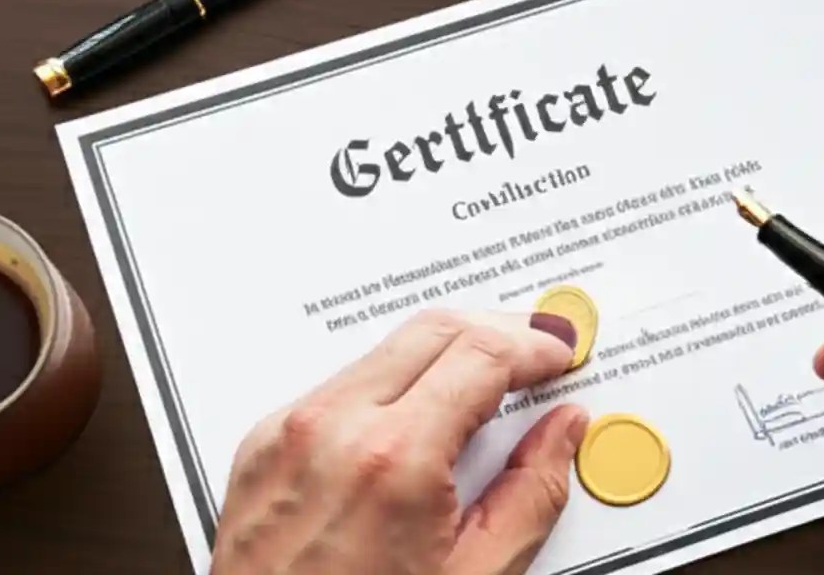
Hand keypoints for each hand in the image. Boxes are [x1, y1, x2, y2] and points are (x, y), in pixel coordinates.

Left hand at [210, 309, 586, 574]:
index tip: (558, 354)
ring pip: (384, 348)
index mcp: (393, 460)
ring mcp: (286, 431)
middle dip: (496, 331)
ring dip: (443, 351)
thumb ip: (530, 494)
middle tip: (534, 352)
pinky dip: (391, 383)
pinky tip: (419, 412)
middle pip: (433, 329)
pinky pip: (341, 385)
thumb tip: (562, 431)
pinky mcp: (261, 443)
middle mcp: (330, 429)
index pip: (481, 353)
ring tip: (484, 383)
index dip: (534, 345)